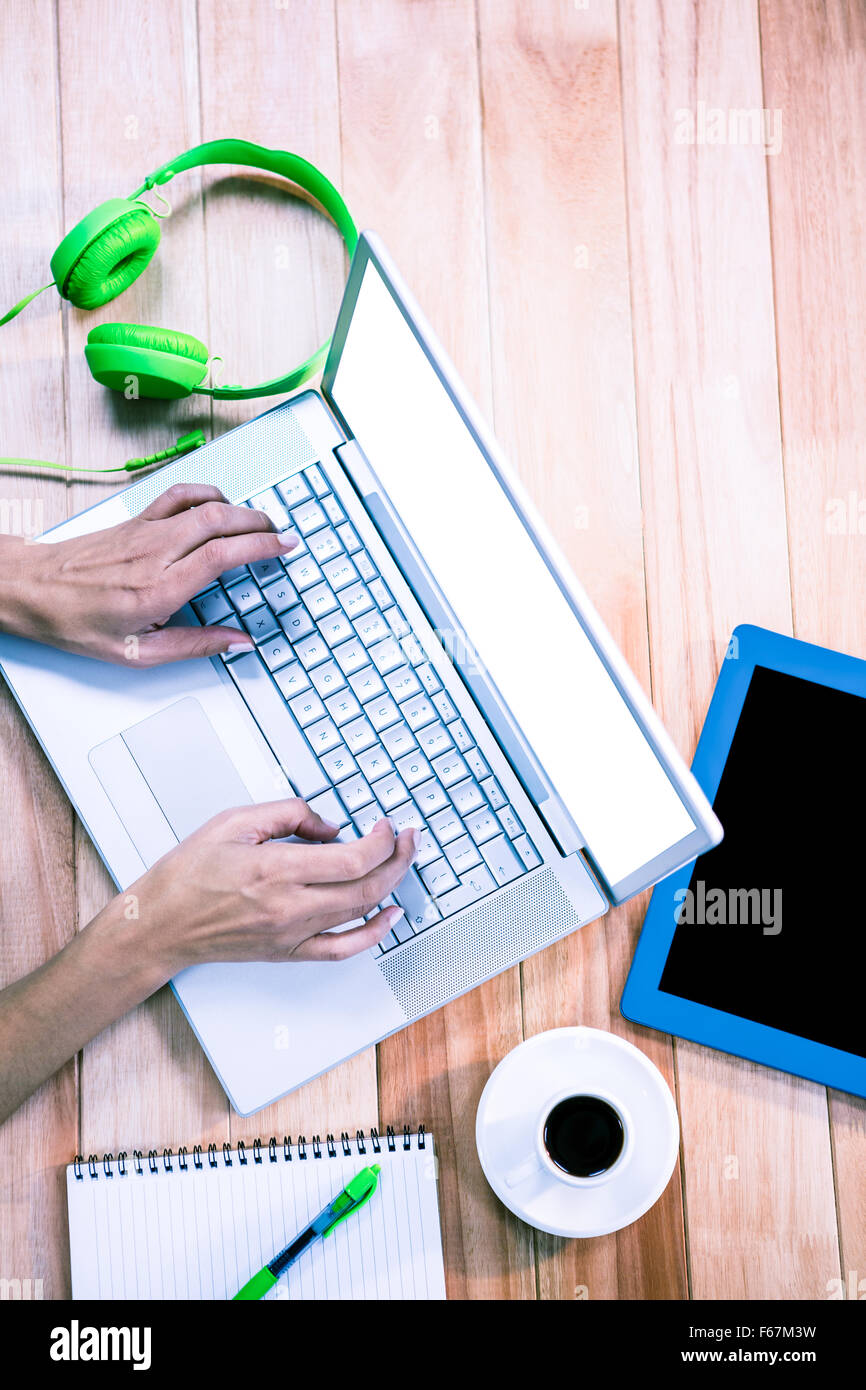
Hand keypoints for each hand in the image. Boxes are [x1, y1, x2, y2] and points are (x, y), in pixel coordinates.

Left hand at [0, 482, 295, 664]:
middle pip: (221, 521)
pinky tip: (219, 505)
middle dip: (261, 524)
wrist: (30, 589)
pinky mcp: (136, 520)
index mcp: (158, 589)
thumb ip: (194, 646)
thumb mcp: (137, 654)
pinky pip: (179, 495)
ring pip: (204, 504)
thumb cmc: (76, 622)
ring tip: (259, 523)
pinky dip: (207, 494)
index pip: (223, 556)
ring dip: (240, 508)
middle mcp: (154, 553)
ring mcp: (144, 531)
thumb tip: (238, 642)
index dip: (262, 546)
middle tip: (283, 535)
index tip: (285, 547)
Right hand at [117, 798, 416, 968]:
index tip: (387, 824)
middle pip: (367, 886)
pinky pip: (343, 949)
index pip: (354, 859)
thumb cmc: (189, 873)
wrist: (161, 924)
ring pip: (361, 913)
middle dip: (398, 858)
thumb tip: (331, 826)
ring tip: (402, 861)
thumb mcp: (234, 821)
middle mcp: (290, 907)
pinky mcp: (289, 952)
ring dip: (391, 885)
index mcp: (277, 870)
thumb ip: (289, 814)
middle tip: (408, 838)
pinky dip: (374, 934)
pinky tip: (390, 915)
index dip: (382, 840)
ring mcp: (292, 934)